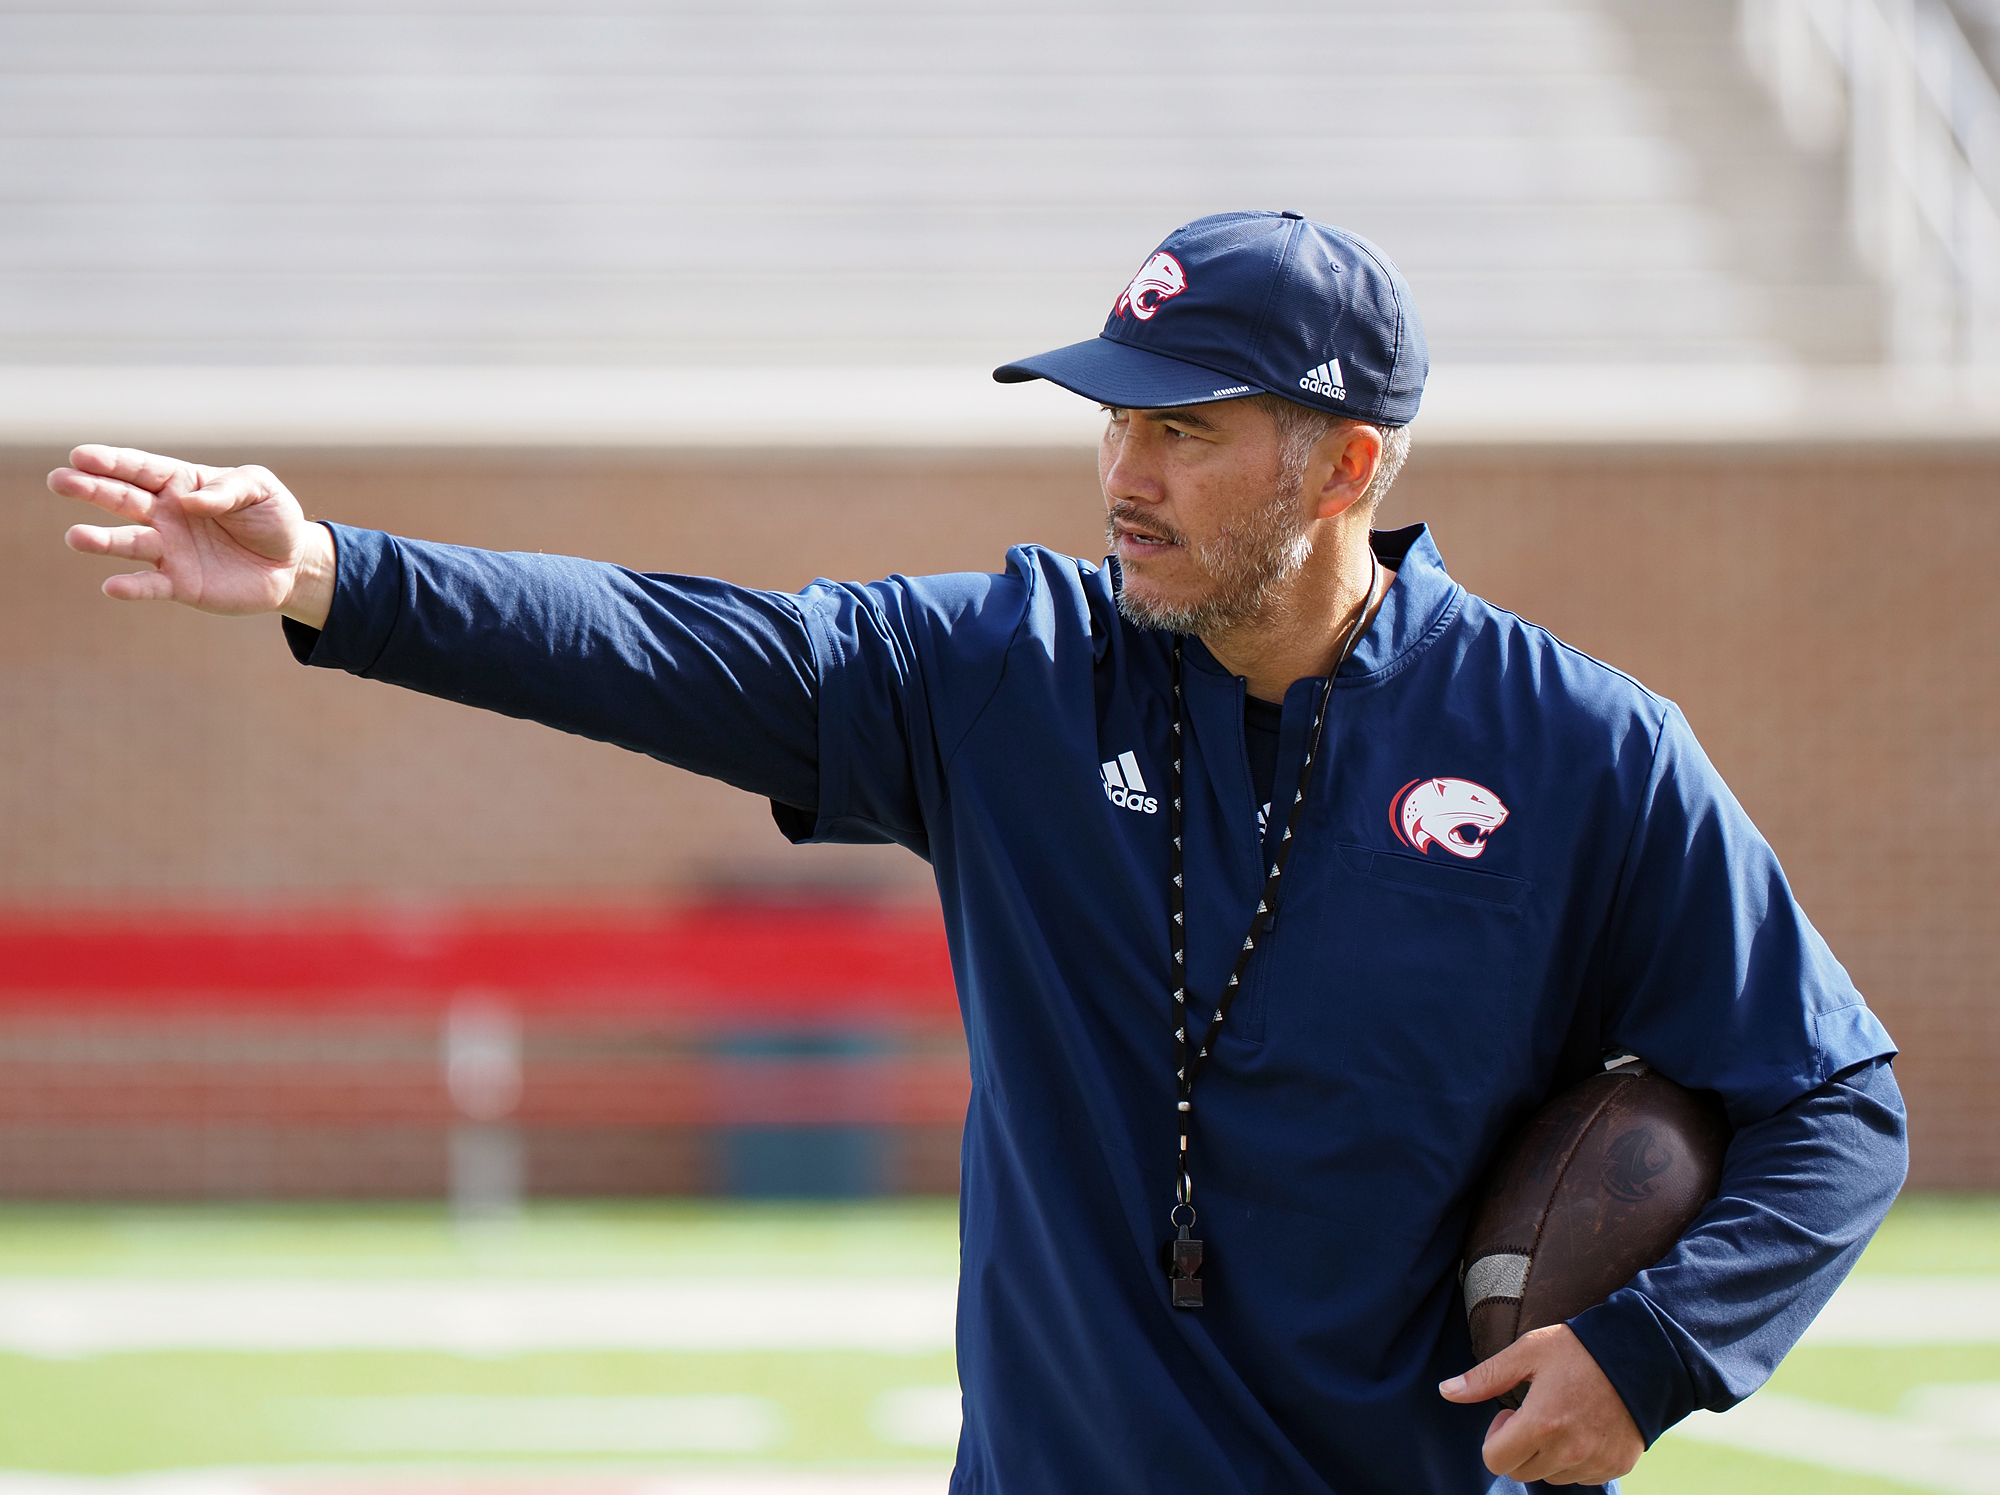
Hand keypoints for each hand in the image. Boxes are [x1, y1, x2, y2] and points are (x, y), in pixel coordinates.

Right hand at [47, 445, 334, 627]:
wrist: (291, 563)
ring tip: (76, 537)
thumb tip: (192, 500)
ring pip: (129, 542)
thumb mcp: (261, 489)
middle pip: (123, 500)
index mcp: (182, 483)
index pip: (141, 469)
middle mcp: (166, 515)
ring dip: (102, 541)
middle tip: (59, 480)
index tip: (81, 456)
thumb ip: (230, 488)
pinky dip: (132, 587)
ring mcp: (169, 550)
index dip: (112, 462)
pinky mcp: (180, 584)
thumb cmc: (271, 517)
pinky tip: (113, 587)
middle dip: (91, 489)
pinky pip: (151, 585)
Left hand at [1438, 1324, 1643, 1485]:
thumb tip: (1447, 1391)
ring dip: (1547, 1454)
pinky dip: (1576, 1459)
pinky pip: (1581, 1476)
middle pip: (1520, 1471)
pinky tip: (1585, 1426)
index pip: (1495, 1460)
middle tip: (1534, 1412)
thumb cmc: (1580, 1349)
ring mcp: (1594, 1462)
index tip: (1510, 1412)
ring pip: (1550, 1476)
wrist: (1643, 1355)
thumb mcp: (1528, 1352)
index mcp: (1541, 1423)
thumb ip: (1485, 1377)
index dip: (1496, 1436)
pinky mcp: (1616, 1466)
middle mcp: (1568, 1451)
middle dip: (1518, 1446)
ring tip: (1562, 1416)